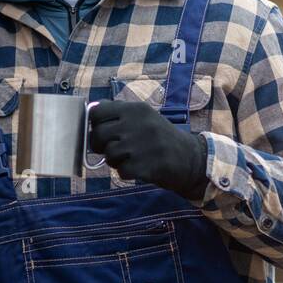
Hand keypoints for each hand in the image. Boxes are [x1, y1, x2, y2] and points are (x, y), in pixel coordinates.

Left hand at [88, 100, 208, 198]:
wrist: (191, 159)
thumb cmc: (160, 138)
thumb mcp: (143, 117)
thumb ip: (119, 112)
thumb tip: (91, 109)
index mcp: (135, 109)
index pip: (96, 112)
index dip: (94, 124)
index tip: (103, 131)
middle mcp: (138, 124)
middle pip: (98, 135)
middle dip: (100, 146)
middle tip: (112, 149)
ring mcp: (142, 145)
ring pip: (108, 155)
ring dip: (115, 161)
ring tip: (130, 158)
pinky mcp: (146, 165)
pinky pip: (121, 171)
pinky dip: (126, 173)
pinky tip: (139, 168)